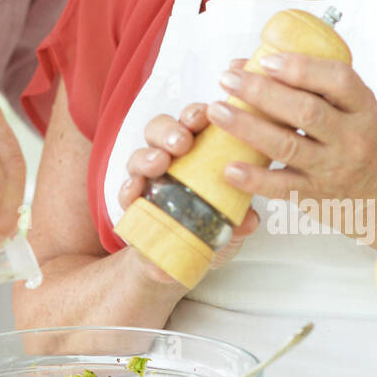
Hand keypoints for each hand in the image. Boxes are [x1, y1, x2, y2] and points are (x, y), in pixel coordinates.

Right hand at [119, 103, 259, 283]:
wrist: (179, 261)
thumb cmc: (208, 229)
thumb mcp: (230, 226)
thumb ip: (240, 221)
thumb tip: (251, 220)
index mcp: (195, 151)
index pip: (191, 122)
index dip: (194, 114)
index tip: (203, 116)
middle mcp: (168, 159)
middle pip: (160, 130)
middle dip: (169, 130)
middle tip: (182, 142)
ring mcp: (147, 180)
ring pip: (139, 156)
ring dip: (148, 156)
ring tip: (159, 163)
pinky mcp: (131, 204)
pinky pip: (125, 191)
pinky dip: (128, 188)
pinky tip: (136, 189)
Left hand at [206, 52, 376, 239]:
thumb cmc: (354, 138)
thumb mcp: (346, 106)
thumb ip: (303, 83)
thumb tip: (241, 65)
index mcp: (361, 106)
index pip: (338, 80)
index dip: (301, 68)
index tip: (267, 61)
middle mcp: (351, 137)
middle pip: (306, 111)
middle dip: (262, 92)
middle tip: (228, 79)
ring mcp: (333, 167)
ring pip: (287, 145)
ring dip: (247, 127)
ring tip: (217, 112)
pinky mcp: (315, 194)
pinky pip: (281, 186)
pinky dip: (254, 178)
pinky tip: (230, 168)